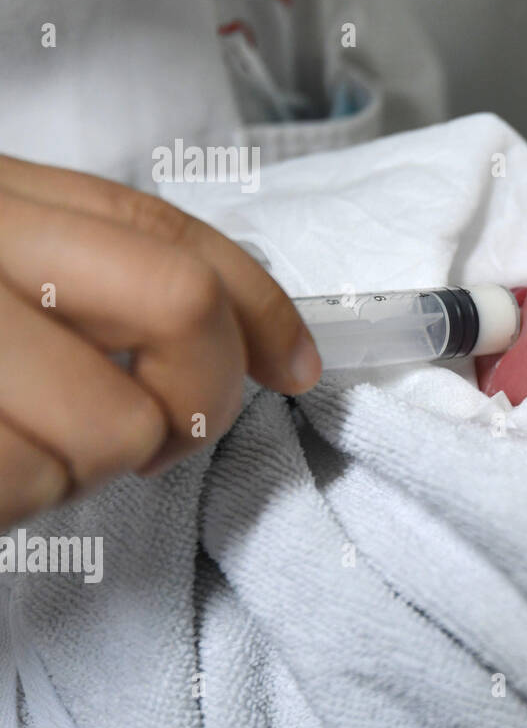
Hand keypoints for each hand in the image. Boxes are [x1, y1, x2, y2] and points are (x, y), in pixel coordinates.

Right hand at [0, 155, 320, 529]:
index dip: (257, 302)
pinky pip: (40, 482)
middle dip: (203, 395)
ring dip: (88, 467)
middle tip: (158, 442)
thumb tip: (230, 335)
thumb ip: (89, 281)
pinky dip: (22, 497)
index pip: (164, 230)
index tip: (297, 364)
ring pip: (122, 424)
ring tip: (18, 445)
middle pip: (179, 302)